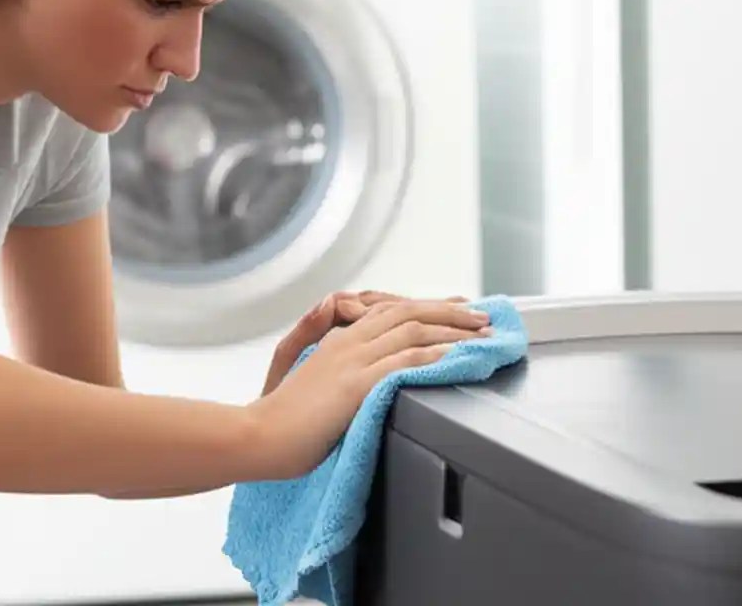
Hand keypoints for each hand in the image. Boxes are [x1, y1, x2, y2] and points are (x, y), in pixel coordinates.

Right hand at [247, 298, 493, 480]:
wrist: (259, 436)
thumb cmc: (280, 417)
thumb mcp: (307, 376)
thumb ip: (329, 356)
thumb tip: (350, 345)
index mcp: (337, 339)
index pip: (391, 310)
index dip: (428, 306)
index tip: (457, 308)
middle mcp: (347, 342)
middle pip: (409, 312)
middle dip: (451, 312)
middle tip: (482, 317)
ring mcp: (352, 360)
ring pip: (413, 331)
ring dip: (453, 330)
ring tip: (481, 334)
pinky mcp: (356, 384)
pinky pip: (404, 362)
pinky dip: (435, 355)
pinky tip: (457, 355)